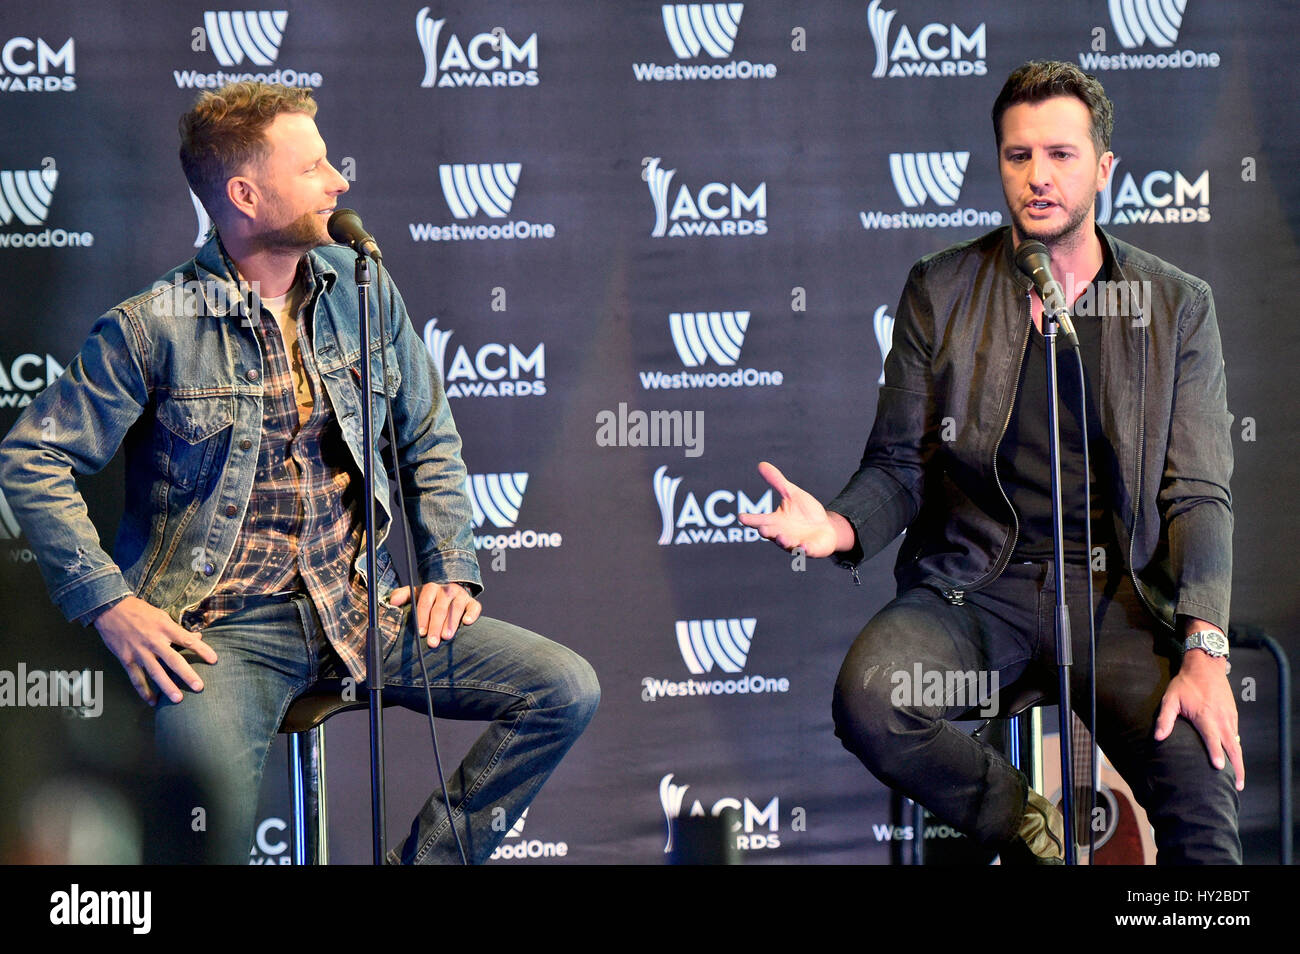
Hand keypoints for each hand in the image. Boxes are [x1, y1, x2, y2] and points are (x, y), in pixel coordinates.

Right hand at [94, 595, 217, 706]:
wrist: (110, 608)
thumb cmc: (139, 611)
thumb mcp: (162, 615)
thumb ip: (178, 629)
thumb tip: (198, 638)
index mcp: (164, 628)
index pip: (187, 640)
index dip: (202, 650)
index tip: (214, 660)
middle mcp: (153, 641)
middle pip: (173, 660)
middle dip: (187, 674)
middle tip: (199, 687)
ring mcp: (139, 651)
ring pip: (155, 672)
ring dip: (167, 687)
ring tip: (178, 700)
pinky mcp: (126, 658)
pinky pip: (136, 678)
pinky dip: (143, 691)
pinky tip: (152, 701)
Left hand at [389, 582, 480, 647]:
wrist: (449, 587)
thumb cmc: (430, 596)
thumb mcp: (416, 593)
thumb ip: (403, 596)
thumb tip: (392, 602)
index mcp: (431, 588)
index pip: (425, 603)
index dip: (422, 618)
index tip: (420, 632)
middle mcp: (446, 590)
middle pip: (440, 608)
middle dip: (435, 626)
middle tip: (432, 642)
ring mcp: (460, 595)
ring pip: (456, 608)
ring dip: (452, 623)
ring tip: (447, 636)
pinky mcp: (471, 601)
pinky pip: (474, 606)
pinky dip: (472, 614)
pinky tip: (467, 622)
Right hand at [737, 461, 850, 557]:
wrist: (826, 528)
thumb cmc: (805, 512)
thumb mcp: (791, 493)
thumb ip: (776, 481)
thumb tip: (761, 464)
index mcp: (774, 521)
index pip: (759, 520)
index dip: (750, 519)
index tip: (741, 517)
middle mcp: (781, 534)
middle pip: (771, 534)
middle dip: (766, 532)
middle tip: (762, 529)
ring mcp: (795, 543)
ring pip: (787, 544)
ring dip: (784, 541)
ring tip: (782, 537)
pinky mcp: (810, 549)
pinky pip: (806, 550)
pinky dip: (804, 549)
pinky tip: (804, 546)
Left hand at [1154, 649, 1243, 790]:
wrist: (1205, 666)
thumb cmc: (1185, 683)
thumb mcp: (1171, 698)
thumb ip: (1165, 718)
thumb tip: (1159, 737)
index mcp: (1206, 716)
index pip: (1213, 739)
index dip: (1216, 753)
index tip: (1219, 768)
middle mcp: (1222, 719)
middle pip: (1233, 747)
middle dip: (1237, 767)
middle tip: (1238, 785)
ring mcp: (1230, 717)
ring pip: (1237, 743)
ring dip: (1239, 760)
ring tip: (1238, 778)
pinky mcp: (1233, 715)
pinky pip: (1236, 735)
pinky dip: (1237, 748)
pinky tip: (1234, 758)